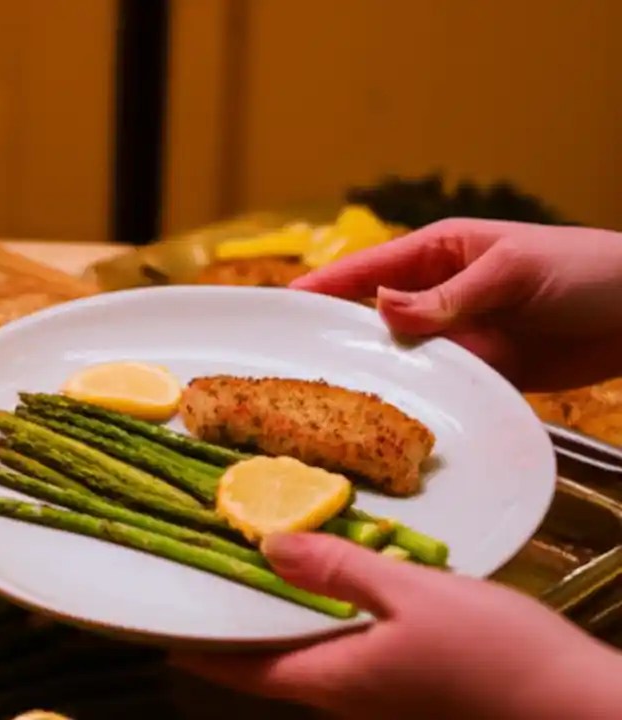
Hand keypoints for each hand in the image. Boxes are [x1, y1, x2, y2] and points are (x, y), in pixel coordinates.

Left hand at [171, 533, 621, 718]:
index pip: (242, 671)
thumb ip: (341, 571)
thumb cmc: (496, 657)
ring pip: (308, 660)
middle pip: (270, 666)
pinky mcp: (413, 689)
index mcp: (335, 682)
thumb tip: (270, 547)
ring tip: (256, 580)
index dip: (198, 651)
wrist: (581, 711)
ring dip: (278, 624)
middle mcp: (348, 698)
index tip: (160, 630)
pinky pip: (346, 655)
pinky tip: (334, 593)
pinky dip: (323, 623)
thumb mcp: (416, 598)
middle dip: (235, 630)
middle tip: (205, 585)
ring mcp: (382, 698)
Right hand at [291, 218, 621, 391]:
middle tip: (294, 368)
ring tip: (331, 402)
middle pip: (373, 320)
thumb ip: (449, 297)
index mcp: (438, 253)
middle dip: (338, 340)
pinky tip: (390, 420)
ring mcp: (459, 336)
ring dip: (377, 377)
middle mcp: (438, 296)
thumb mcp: (513, 272)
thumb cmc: (586, 269)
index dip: (322, 287)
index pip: (365, 269)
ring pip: (402, 358)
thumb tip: (380, 308)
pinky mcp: (482, 372)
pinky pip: (438, 386)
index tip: (280, 307)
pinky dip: (417, 401)